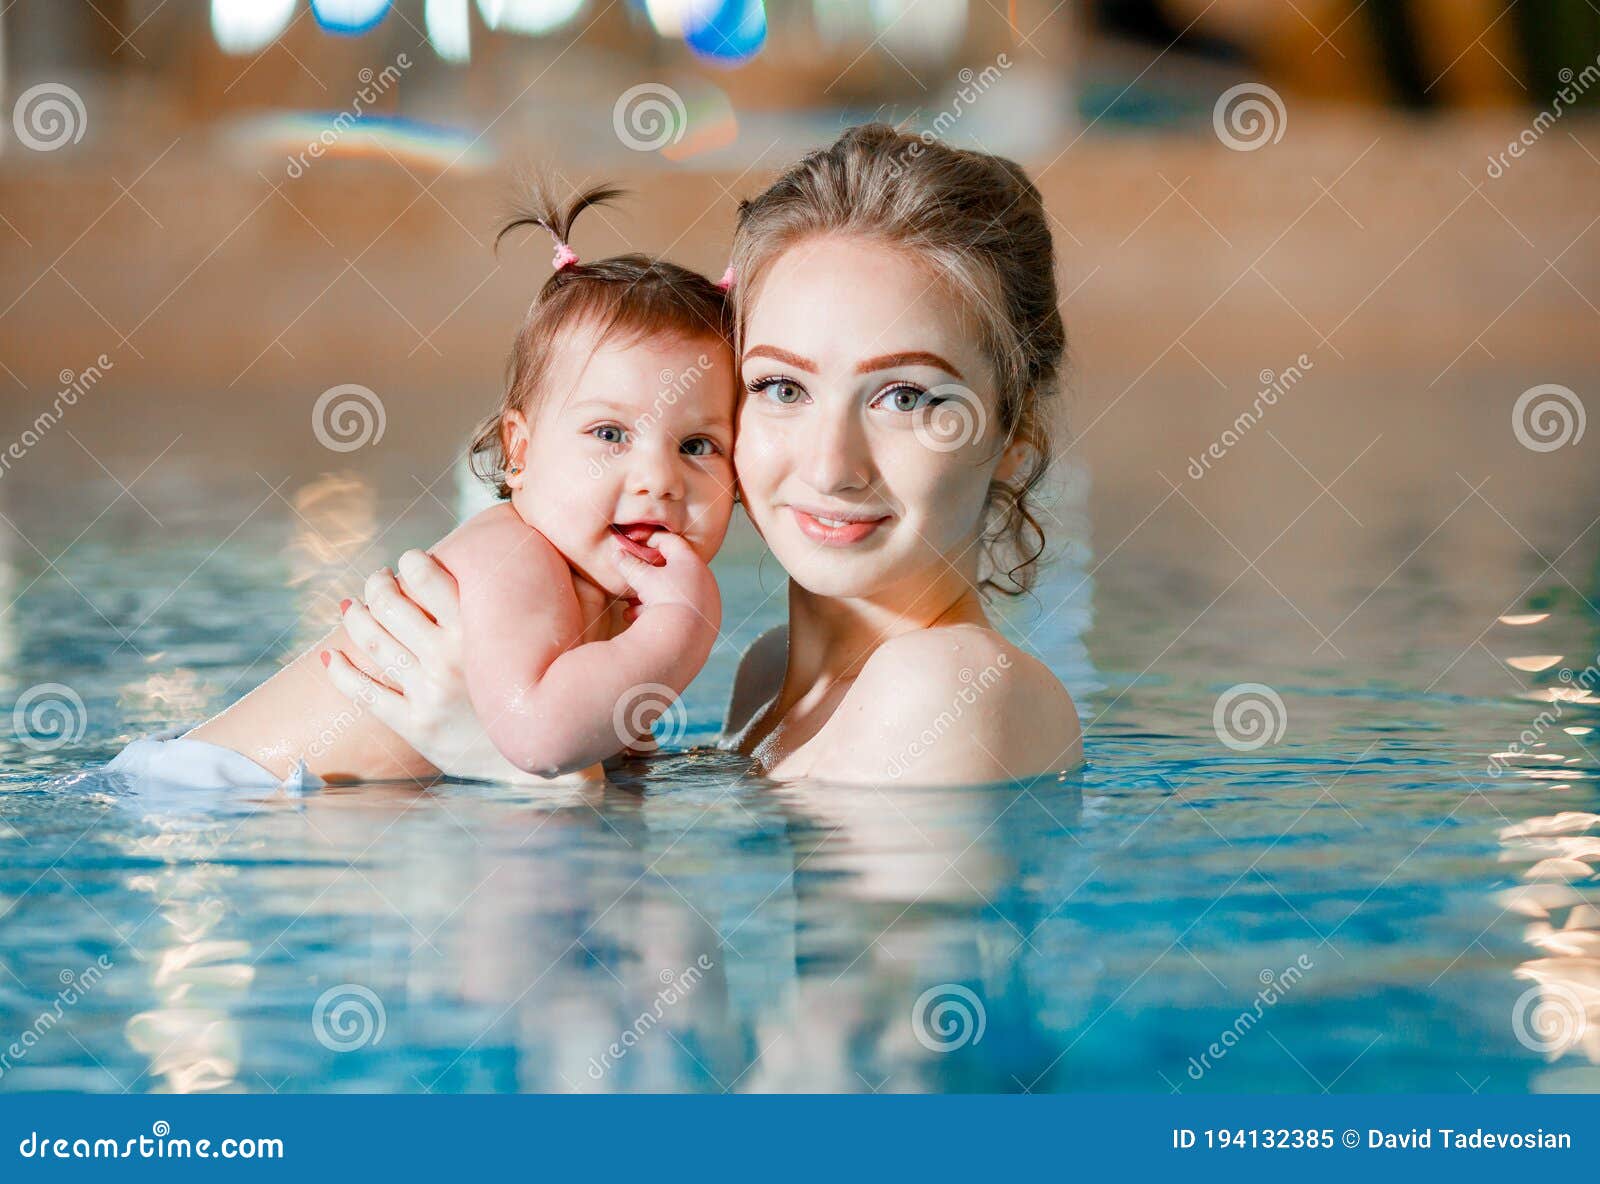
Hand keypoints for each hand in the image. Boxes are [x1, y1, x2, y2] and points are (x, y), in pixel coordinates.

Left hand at [323, 550, 541, 781]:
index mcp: (478, 634)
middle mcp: (450, 660)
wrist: (539, 753)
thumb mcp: (531, 643)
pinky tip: (329, 658)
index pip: (430, 579)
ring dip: (355, 617)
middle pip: (391, 606)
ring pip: (373, 642)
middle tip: (377, 580)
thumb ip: (508, 609)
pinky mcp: (416, 726)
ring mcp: (430, 694)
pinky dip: (339, 673)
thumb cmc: (535, 688)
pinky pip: (365, 693)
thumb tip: (508, 556)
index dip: (412, 562)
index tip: (410, 560)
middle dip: (377, 584)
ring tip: (352, 607)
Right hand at [614, 532, 720, 631]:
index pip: (671, 542)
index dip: (652, 540)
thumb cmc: (663, 599)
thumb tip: (617, 555)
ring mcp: (708, 602)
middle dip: (650, 575)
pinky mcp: (706, 623)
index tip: (638, 543)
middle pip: (674, 570)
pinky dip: (662, 613)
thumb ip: (629, 564)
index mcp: (691, 562)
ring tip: (631, 607)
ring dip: (651, 598)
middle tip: (634, 579)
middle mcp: (705, 579)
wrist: (684, 638)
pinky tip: (641, 621)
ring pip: (676, 594)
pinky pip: (682, 612)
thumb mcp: (642, 578)